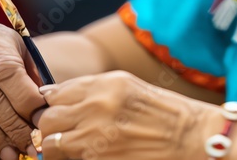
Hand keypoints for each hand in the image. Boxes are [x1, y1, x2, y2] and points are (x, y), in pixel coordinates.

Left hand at [38, 70, 218, 159]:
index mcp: (106, 84)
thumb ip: (93, 89)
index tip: (56, 111)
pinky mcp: (96, 158)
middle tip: (61, 131)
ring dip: (55, 145)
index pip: (55, 93)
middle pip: (47, 118)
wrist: (189, 137)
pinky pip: (66, 159)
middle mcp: (97, 106)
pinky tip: (83, 154)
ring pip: (50, 142)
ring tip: (70, 146)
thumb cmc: (163, 112)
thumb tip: (54, 95)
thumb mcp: (128, 87)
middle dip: (49, 126)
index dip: (52, 104)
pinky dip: (68, 158)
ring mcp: (95, 135)